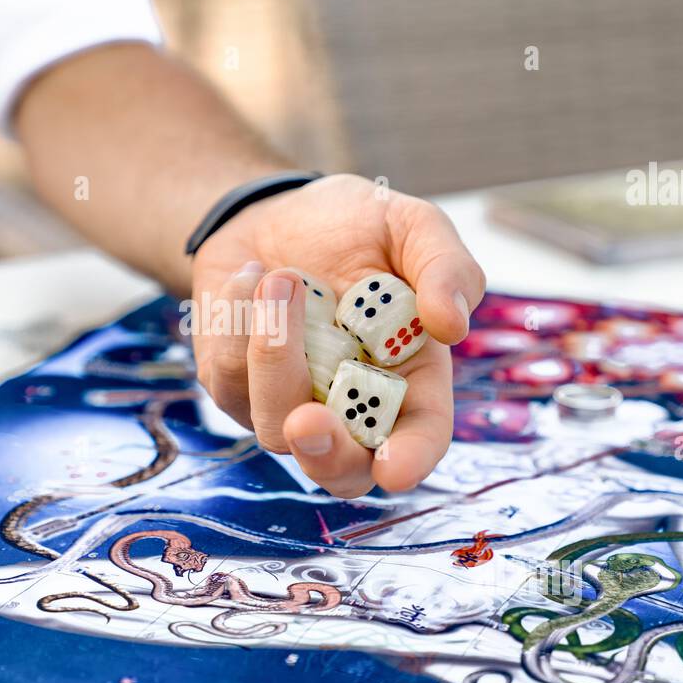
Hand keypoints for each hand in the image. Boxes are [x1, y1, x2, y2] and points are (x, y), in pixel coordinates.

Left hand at [189, 174, 485, 496]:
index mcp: (410, 378)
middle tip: (307, 421)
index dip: (410, 460)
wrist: (272, 211)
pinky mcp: (235, 389)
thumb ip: (445, 266)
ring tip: (281, 275)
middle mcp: (351, 406)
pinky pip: (228, 376)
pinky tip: (251, 276)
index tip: (394, 469)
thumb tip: (454, 324)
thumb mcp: (409, 226)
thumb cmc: (354, 226)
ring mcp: (288, 405)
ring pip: (273, 422)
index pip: (418, 438)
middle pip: (340, 470)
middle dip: (325, 454)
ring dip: (274, 348)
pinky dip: (238, 318)